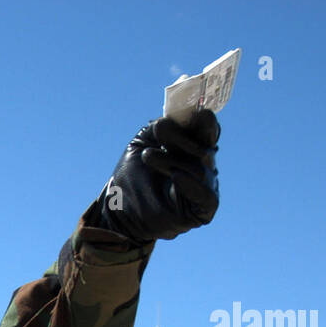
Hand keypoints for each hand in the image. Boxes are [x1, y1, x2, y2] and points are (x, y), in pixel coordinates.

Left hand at [90, 108, 220, 243]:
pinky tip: (176, 176)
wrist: (118, 211)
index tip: (193, 114)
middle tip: (159, 134)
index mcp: (191, 147)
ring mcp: (203, 188)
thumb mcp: (142, 142)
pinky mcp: (202, 210)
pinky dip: (193, 185)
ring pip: (200, 169)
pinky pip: (207, 196)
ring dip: (172, 161)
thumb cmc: (131, 177)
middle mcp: (202, 166)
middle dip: (182, 140)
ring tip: (148, 157)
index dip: (204, 121)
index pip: (207, 129)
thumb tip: (175, 121)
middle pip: (204, 147)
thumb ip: (162, 127)